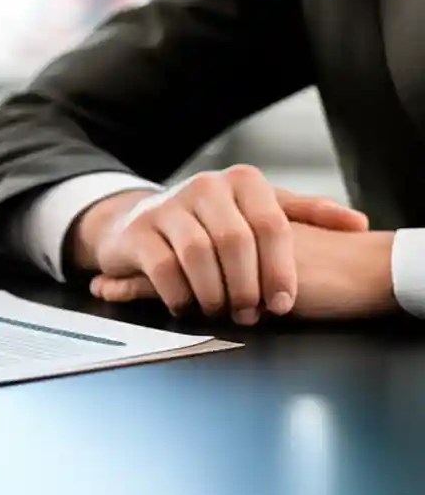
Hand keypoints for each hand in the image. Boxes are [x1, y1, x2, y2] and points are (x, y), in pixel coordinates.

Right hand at [72, 165, 368, 323]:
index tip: (281, 303)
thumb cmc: (211, 222)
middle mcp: (204, 185)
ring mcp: (167, 206)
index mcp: (241, 180)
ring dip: (213, 293)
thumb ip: (306, 214)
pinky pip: (163, 267)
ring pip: (198, 255)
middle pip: (235, 241)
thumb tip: (358, 224)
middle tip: (250, 314)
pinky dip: (180, 295)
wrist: (139, 222)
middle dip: (246, 286)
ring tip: (220, 311)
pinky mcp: (137, 232)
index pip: (270, 225)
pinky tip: (187, 305)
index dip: (279, 269)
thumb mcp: (259, 210)